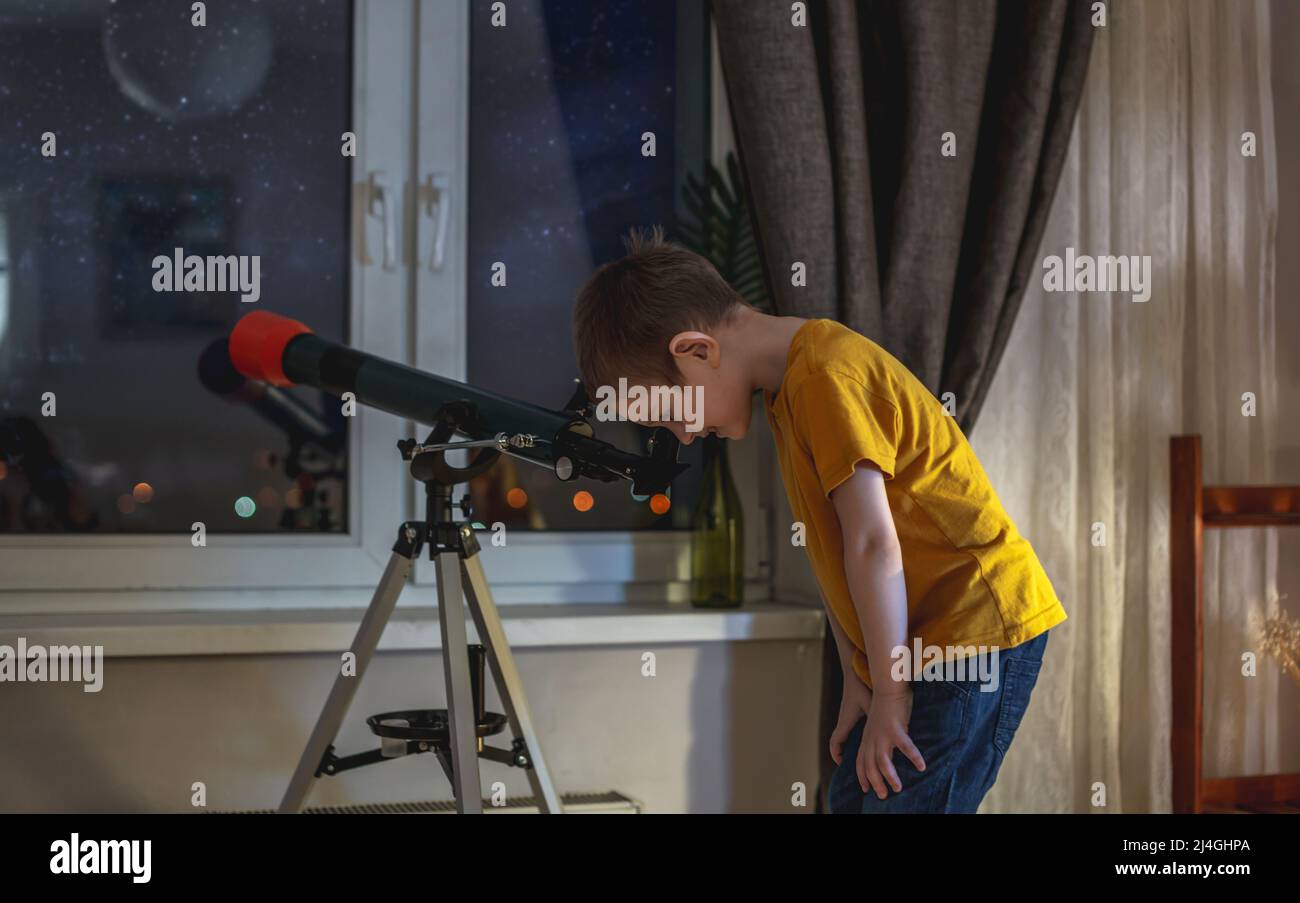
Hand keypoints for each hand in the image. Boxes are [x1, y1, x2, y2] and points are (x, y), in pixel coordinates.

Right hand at [829, 667, 873, 766]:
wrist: (854, 670)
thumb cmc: (862, 687)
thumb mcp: (871, 705)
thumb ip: (878, 719)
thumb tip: (892, 730)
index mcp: (845, 721)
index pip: (835, 743)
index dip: (836, 755)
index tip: (842, 764)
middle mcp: (843, 719)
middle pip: (838, 741)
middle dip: (842, 753)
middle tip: (851, 764)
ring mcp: (846, 714)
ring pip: (844, 734)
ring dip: (848, 744)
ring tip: (861, 754)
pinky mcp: (852, 709)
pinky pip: (850, 726)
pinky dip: (854, 734)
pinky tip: (868, 735)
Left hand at [855, 683, 925, 798]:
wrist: (887, 686)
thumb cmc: (886, 705)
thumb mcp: (877, 724)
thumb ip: (878, 737)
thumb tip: (885, 750)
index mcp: (867, 737)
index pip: (860, 761)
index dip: (862, 776)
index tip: (866, 789)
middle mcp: (872, 738)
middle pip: (870, 766)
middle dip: (875, 783)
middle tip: (883, 796)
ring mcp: (882, 734)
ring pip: (883, 761)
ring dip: (890, 777)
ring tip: (898, 788)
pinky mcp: (895, 728)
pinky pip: (905, 746)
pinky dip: (913, 757)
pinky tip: (922, 766)